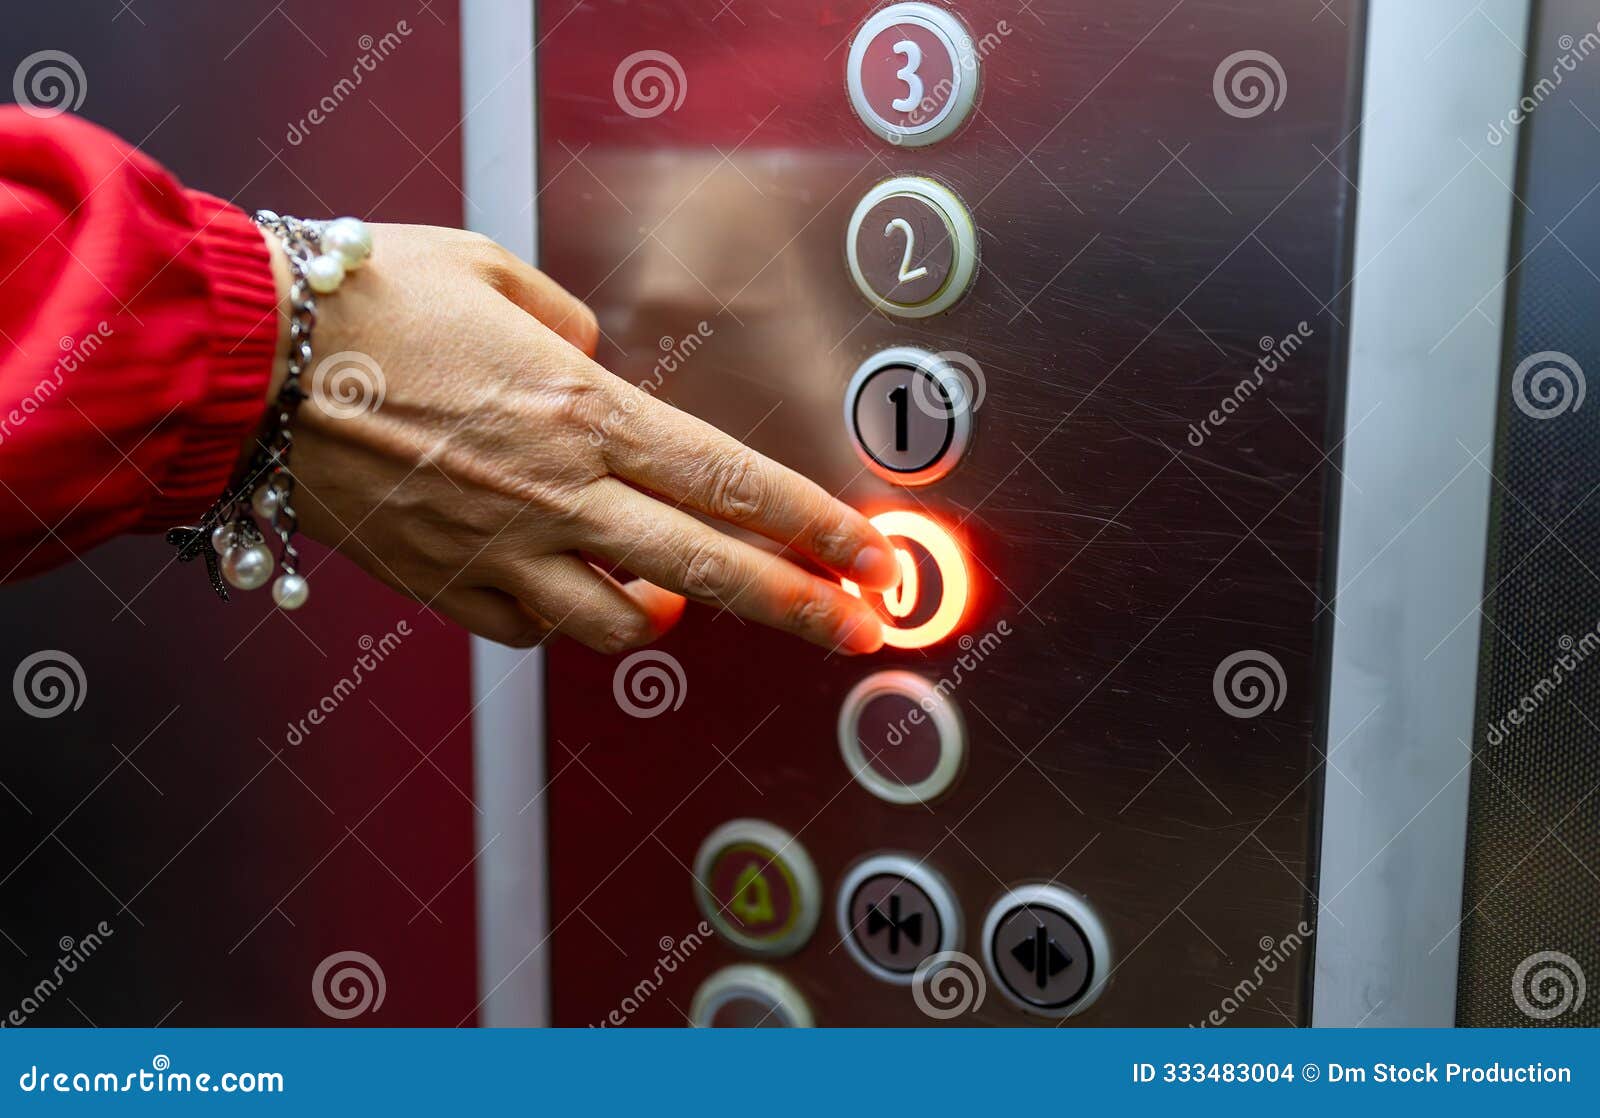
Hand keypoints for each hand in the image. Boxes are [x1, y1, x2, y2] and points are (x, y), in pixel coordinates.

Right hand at [258, 224, 897, 653]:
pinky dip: (561, 620)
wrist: (248, 363)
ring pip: (621, 626)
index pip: (732, 483)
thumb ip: (573, 327)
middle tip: (856, 632)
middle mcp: (559, 494)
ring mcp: (501, 553)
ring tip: (676, 599)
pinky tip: (561, 589)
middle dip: (799, 608)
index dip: (814, 525)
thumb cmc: (366, 301)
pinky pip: (529, 633)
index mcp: (586, 413)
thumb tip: (603, 365)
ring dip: (663, 617)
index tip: (868, 555)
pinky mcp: (444, 589)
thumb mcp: (494, 275)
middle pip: (709, 571)